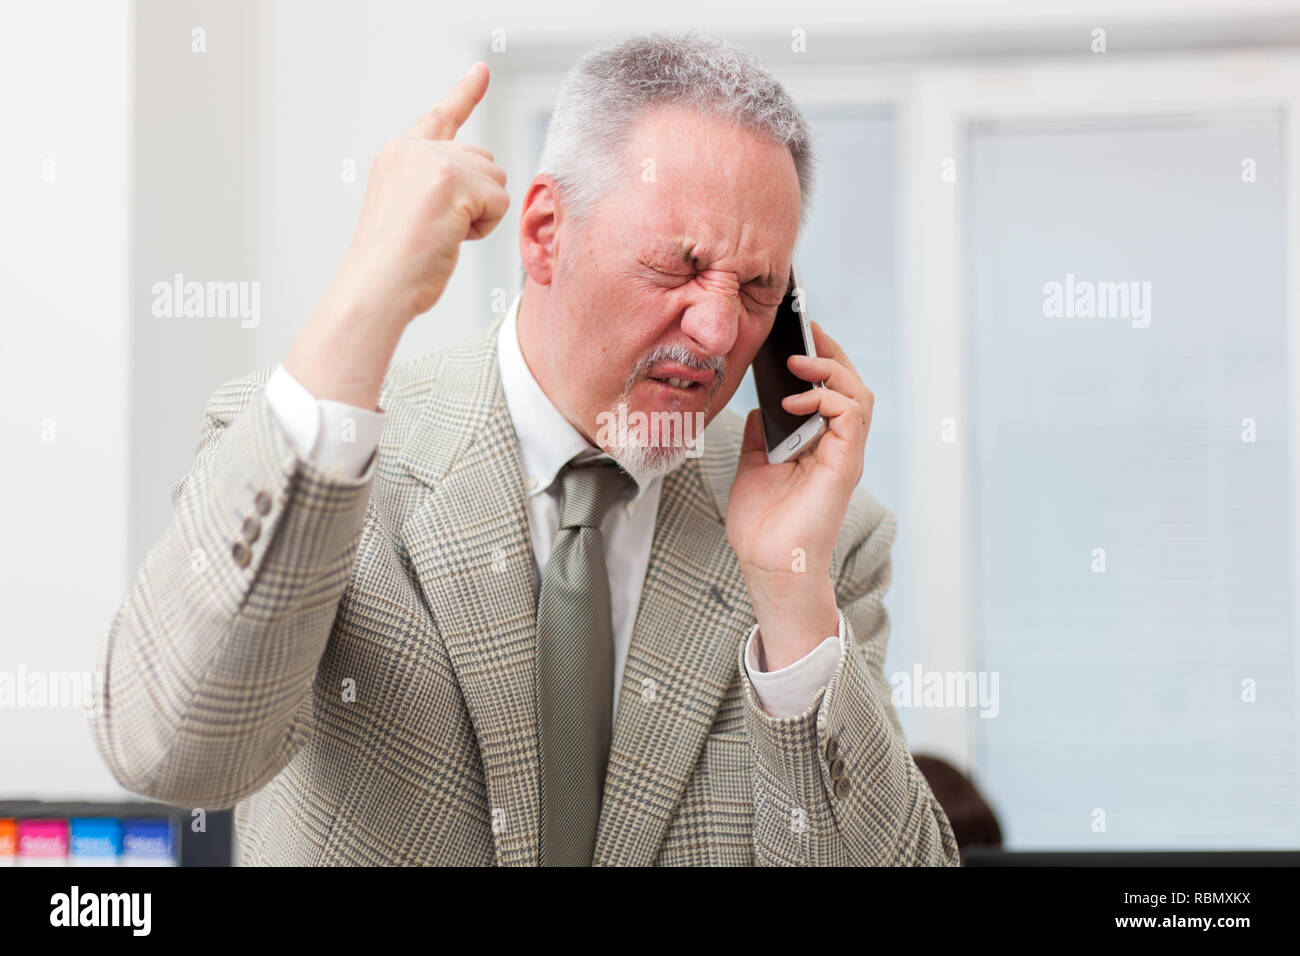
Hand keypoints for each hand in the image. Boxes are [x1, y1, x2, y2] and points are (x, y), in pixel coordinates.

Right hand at [285, 62, 508, 408]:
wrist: (375, 287)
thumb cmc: (394, 268)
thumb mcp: (410, 212)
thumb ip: (438, 186)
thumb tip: (485, 186)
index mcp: (400, 155)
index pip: (441, 118)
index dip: (466, 93)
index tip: (482, 71)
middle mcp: (415, 149)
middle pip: (485, 161)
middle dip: (478, 199)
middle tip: (441, 230)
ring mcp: (433, 162)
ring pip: (496, 181)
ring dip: (481, 215)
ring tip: (442, 235)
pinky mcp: (453, 181)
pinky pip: (499, 202)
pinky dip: (485, 227)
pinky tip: (451, 238)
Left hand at [725, 321, 873, 669]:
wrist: (767, 563)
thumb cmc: (763, 525)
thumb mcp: (754, 466)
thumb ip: (762, 435)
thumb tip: (760, 407)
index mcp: (820, 445)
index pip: (833, 390)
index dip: (822, 358)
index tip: (800, 334)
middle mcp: (839, 447)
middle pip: (852, 384)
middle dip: (831, 352)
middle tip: (805, 333)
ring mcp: (844, 455)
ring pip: (859, 394)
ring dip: (831, 370)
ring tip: (798, 362)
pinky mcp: (844, 465)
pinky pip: (851, 416)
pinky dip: (826, 399)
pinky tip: (795, 400)